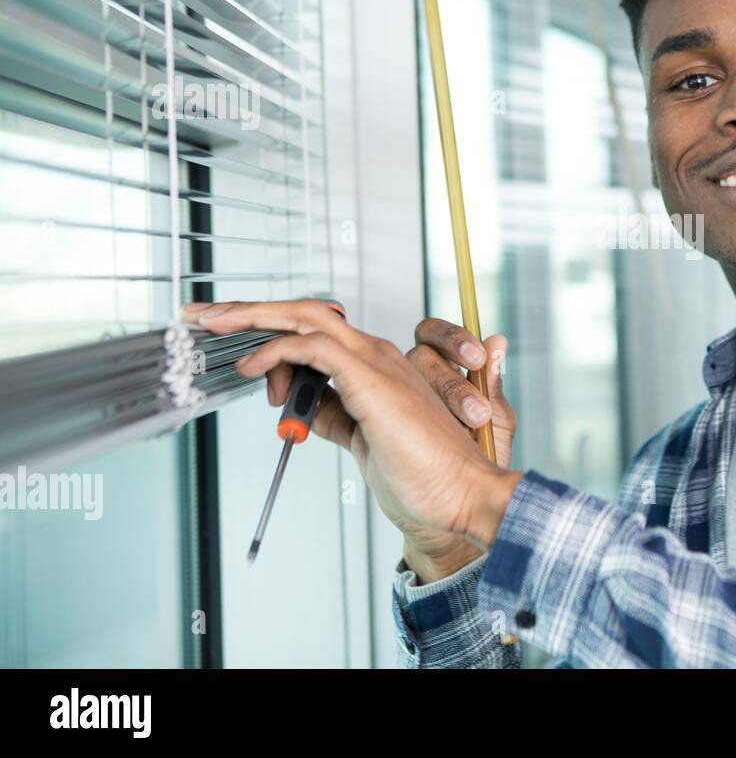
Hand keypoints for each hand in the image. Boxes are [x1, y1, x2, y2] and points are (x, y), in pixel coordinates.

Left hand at [181, 300, 523, 557]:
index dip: (266, 329)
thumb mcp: (359, 439)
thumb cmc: (422, 475)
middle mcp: (376, 354)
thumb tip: (295, 405)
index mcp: (375, 367)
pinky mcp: (371, 379)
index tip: (227, 339)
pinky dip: (277, 351)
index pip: (312, 331)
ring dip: (253, 319)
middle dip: (248, 310)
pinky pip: (313, 348)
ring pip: (305, 317)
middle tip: (203, 316)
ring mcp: (376, 362)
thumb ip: (330, 414)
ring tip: (215, 330)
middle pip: (303, 312)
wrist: (459, 496)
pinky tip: (253, 367)